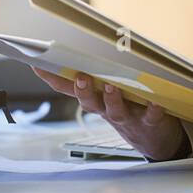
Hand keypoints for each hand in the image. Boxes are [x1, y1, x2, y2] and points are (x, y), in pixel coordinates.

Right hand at [30, 67, 187, 160]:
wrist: (155, 141)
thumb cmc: (130, 111)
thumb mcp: (108, 97)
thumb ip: (97, 79)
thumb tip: (81, 51)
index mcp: (96, 100)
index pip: (69, 89)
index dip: (52, 79)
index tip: (38, 65)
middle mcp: (107, 110)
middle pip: (90, 101)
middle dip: (83, 90)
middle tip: (80, 77)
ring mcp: (128, 117)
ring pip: (116, 110)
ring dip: (113, 99)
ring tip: (112, 87)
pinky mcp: (150, 122)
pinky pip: (151, 116)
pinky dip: (153, 109)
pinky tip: (155, 102)